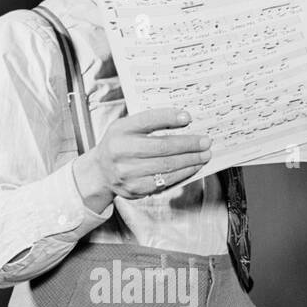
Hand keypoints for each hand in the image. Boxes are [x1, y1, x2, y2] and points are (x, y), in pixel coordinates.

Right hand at [72, 108, 210, 208]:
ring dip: (190, 161)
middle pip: (162, 147)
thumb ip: (148, 122)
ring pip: (166, 166)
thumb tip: (183, 120)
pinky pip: (165, 181)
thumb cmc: (118, 145)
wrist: (100, 173)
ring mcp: (128, 173)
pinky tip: (192, 168)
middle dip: (188, 144)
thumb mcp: (126, 127)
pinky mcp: (136, 189)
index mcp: (120, 131)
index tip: (188, 117)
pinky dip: (182, 174)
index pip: (147, 120)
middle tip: (205, 142)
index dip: (169, 118)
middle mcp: (121, 152)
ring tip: (203, 155)